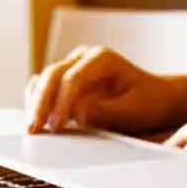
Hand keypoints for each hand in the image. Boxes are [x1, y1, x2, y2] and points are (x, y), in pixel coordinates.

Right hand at [25, 46, 181, 133]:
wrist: (155, 98)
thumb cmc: (149, 102)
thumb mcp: (137, 109)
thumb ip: (110, 112)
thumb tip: (80, 115)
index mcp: (102, 58)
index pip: (73, 77)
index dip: (62, 102)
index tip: (56, 126)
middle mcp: (83, 58)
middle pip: (53, 75)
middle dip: (41, 103)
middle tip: (34, 129)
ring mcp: (72, 67)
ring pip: (44, 80)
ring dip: (35, 103)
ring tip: (30, 128)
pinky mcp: (65, 81)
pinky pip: (44, 88)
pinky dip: (36, 103)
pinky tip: (34, 120)